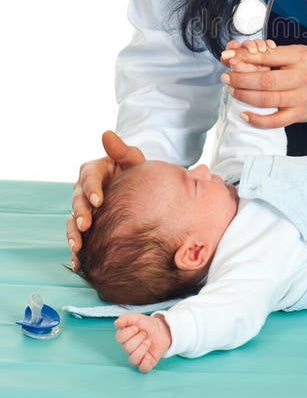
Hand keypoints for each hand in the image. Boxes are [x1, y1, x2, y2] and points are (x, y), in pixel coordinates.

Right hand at [67, 132, 144, 271]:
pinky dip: (77, 251)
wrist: (143, 190)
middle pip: (77, 200)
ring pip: (73, 221)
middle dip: (80, 213)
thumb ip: (121, 149)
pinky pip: (78, 237)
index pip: (88, 177)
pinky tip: (78, 263)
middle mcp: (84, 190)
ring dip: (73, 233)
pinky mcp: (87, 226)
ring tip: (77, 246)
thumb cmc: (136, 172)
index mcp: (94, 171)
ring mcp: (84, 209)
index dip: (92, 188)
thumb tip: (107, 134)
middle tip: (85, 225)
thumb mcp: (132, 159)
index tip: (98, 200)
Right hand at [114, 313, 171, 372]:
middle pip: (127, 348)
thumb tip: (116, 323)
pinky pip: (143, 368)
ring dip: (143, 348)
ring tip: (148, 341)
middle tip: (145, 333)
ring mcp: (137, 357)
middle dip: (139, 338)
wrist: (162, 329)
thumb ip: (125, 318)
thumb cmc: (147, 325)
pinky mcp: (146, 363)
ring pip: (133, 359)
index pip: (120, 338)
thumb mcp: (137, 318)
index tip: (137, 327)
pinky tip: (150, 353)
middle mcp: (129, 349)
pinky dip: (146, 362)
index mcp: (125, 338)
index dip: (129, 331)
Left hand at [220, 41, 306, 127]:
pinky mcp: (299, 115)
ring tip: (232, 90)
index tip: (231, 59)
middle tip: (227, 77)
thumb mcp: (296, 53)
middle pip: (266, 80)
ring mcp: (302, 99)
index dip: (246, 58)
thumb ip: (271, 55)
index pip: (268, 57)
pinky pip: (275, 121)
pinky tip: (244, 114)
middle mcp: (303, 78)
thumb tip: (240, 54)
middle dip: (241, 79)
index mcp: (301, 58)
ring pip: (268, 100)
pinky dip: (258, 120)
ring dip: (245, 95)